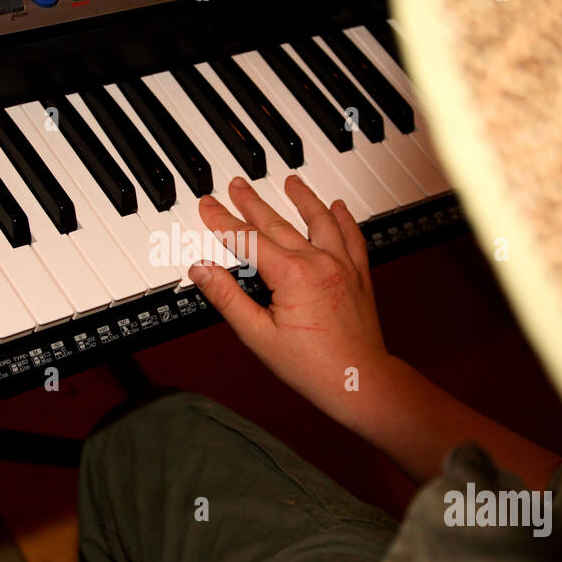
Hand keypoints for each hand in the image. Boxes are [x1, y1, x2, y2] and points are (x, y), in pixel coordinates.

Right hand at [190, 174, 390, 420]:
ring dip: (302, 198)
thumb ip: (227, 298)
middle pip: (278, 223)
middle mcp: (318, 261)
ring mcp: (342, 265)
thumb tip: (202, 271)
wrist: (359, 380)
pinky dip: (344, 219)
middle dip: (252, 203)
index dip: (223, 220)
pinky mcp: (359, 275)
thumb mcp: (257, 335)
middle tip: (236, 186)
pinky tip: (338, 207)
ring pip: (319, 220)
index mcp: (290, 274)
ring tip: (290, 181)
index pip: (247, 239)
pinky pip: (352, 237)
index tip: (208, 206)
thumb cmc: (312, 366)